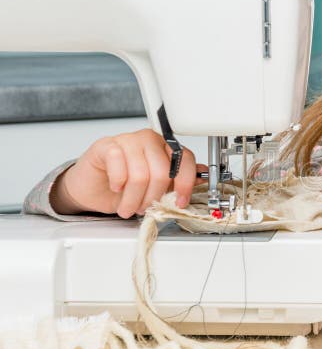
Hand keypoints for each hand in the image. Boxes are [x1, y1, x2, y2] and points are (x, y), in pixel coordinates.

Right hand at [52, 128, 206, 217]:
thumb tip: (202, 181)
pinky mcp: (107, 145)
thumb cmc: (126, 186)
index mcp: (166, 147)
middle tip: (144, 208)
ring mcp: (128, 140)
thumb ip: (178, 182)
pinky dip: (118, 184)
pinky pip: (118, 164)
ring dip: (134, 198)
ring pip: (140, 174)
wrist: (93, 187)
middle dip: (153, 198)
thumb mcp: (157, 188)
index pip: (186, 160)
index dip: (185, 184)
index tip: (180, 202)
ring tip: (128, 206)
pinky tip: (116, 188)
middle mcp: (150, 140)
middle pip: (162, 171)